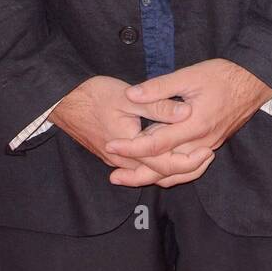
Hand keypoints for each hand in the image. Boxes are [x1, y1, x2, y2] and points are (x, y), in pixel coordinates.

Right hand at [50, 76, 209, 184]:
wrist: (62, 102)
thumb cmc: (92, 95)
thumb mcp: (127, 97)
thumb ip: (158, 106)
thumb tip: (186, 113)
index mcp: (130, 148)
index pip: (166, 164)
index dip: (190, 160)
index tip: (208, 150)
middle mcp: (123, 162)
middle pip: (160, 175)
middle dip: (186, 168)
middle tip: (207, 156)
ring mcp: (116, 161)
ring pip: (149, 173)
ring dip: (173, 168)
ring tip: (194, 158)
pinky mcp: (112, 156)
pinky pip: (140, 168)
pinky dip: (157, 165)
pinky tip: (168, 154)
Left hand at [103, 59, 271, 186]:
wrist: (252, 82)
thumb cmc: (222, 75)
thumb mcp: (189, 75)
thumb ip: (159, 87)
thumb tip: (131, 94)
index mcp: (194, 125)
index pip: (155, 145)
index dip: (130, 148)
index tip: (111, 146)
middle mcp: (201, 142)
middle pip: (165, 168)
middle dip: (137, 174)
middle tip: (113, 176)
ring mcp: (208, 147)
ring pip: (177, 173)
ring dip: (153, 178)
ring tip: (129, 178)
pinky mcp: (211, 145)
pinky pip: (188, 168)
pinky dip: (171, 174)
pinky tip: (158, 170)